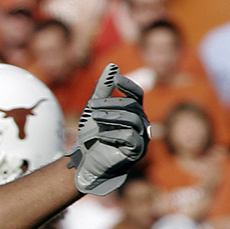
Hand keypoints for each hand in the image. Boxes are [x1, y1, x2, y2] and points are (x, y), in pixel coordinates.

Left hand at [66, 64, 148, 194]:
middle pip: (132, 107)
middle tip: (90, 106)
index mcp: (133, 112)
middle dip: (110, 104)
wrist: (88, 162)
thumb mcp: (95, 110)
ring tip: (94, 118)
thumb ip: (102, 90)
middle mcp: (141, 124)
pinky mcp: (136, 151)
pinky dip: (114, 134)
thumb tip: (112, 66)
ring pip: (132, 121)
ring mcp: (141, 138)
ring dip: (111, 117)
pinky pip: (131, 138)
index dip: (127, 85)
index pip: (136, 94)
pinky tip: (100, 134)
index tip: (114, 79)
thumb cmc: (93, 136)